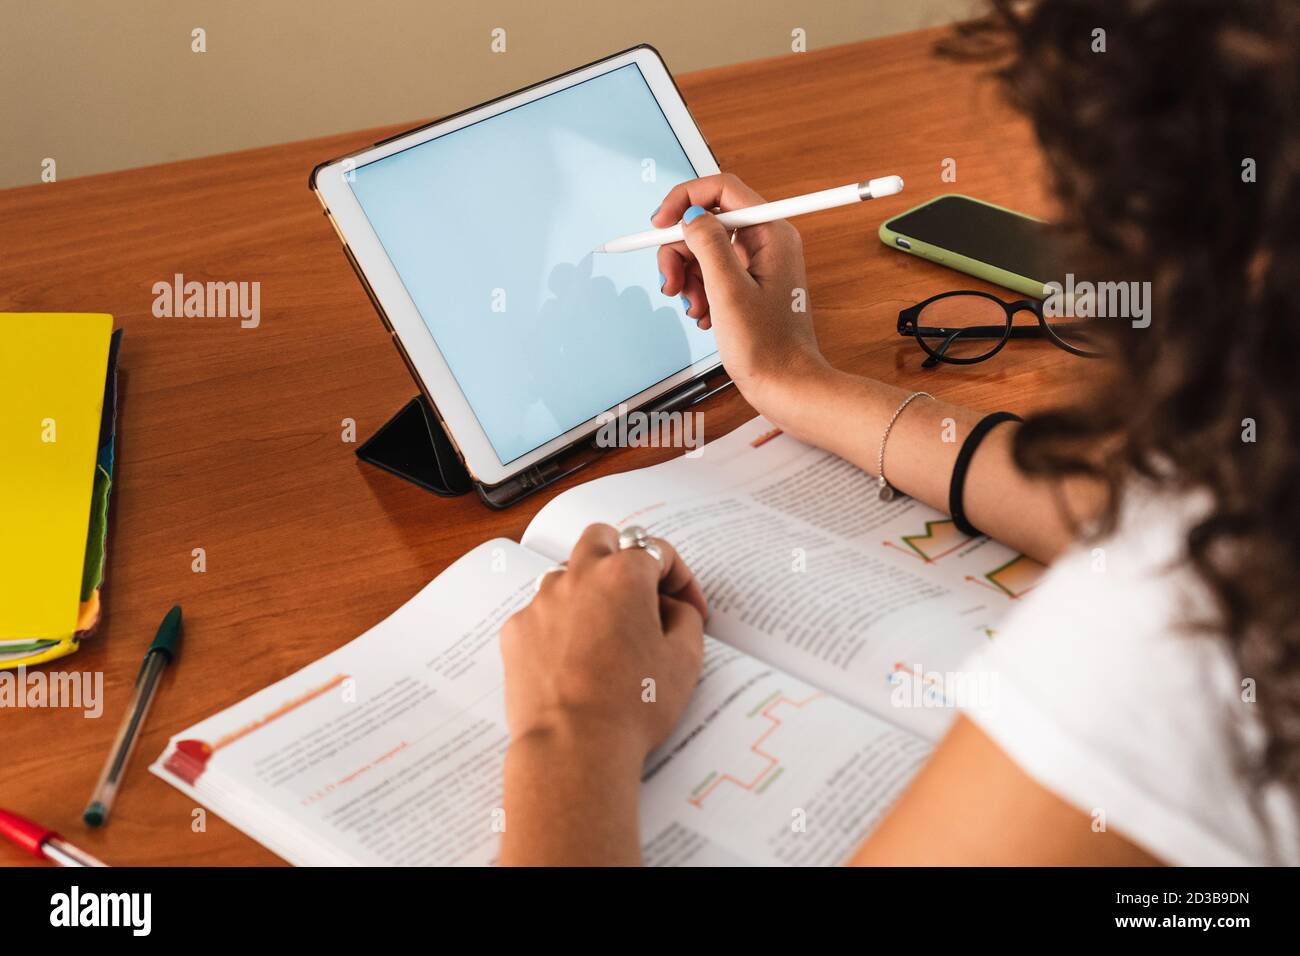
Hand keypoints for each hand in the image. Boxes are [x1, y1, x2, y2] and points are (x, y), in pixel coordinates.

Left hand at [500, 524, 706, 760]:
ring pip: (567, 574)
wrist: (574, 746)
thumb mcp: (685, 659)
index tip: (688, 608)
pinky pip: (541, 612)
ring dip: (589, 590)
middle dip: (624, 556)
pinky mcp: (517, 630)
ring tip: (606, 632)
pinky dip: (559, 625)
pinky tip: (574, 659)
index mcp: (625, 575)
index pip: (659, 551)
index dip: (682, 578)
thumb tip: (673, 608)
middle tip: (641, 594)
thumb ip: (686, 617)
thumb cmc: (634, 705)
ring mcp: (541, 602)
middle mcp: (579, 577)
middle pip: (602, 539)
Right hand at [652, 173, 831, 418]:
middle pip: (707, 222)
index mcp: (771, 233)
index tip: (658, 224)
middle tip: (670, 284)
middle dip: (681, 252)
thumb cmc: (767, 347)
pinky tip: (704, 317)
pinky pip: (711, 273)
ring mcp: (758, 264)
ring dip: (688, 278)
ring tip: (695, 309)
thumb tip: (690, 215)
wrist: (785, 386)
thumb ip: (707, 244)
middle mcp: (767, 242)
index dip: (684, 200)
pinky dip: (699, 292)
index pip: (722, 189)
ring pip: (704, 250)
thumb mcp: (728, 290)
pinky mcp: (749, 285)